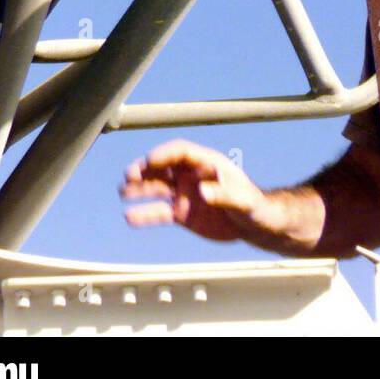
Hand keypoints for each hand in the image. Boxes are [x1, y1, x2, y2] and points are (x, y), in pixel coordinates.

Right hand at [121, 139, 288, 243]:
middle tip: (130, 175)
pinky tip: (129, 217)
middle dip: (146, 168)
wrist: (257, 226)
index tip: (149, 161)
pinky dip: (144, 214)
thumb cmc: (255, 207)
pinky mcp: (182, 213)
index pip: (181, 152)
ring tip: (123, 191)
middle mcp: (192, 176)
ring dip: (140, 188)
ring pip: (157, 187)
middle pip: (164, 166)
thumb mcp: (243, 201)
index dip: (164, 154)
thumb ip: (224, 195)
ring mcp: (185, 194)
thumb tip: (202, 192)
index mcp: (208, 164)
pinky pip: (159, 212)